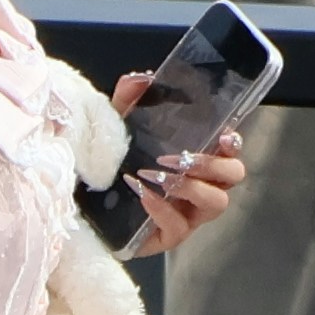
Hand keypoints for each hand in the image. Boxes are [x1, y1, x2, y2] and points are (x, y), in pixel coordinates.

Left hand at [108, 72, 249, 252]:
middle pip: (234, 176)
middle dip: (213, 164)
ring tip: (158, 174)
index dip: (234, 142)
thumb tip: (142, 78)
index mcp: (195, 159)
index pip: (231, 149)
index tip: (223, 134)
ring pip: (216, 203)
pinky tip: (141, 192)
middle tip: (179, 157)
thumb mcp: (117, 127)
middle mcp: (199, 186)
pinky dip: (162, 207)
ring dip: (191, 186)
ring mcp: (188, 214)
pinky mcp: (168, 237)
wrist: (80, 203)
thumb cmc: (110, 165)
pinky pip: (179, 227)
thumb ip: (128, 99)